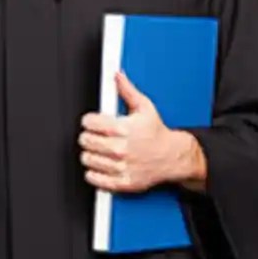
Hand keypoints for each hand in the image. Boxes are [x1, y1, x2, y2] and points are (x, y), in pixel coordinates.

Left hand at [80, 72, 187, 193]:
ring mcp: (120, 166)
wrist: (172, 156)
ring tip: (102, 150)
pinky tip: (103, 164)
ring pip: (87, 159)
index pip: (89, 123)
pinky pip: (94, 179)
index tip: (92, 122)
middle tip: (97, 136)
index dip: (89, 121)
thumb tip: (117, 76)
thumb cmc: (157, 133)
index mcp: (124, 128)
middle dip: (89, 136)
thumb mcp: (145, 107)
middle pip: (85, 141)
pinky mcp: (121, 182)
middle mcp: (120, 148)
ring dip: (91, 154)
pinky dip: (94, 172)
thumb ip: (128, 90)